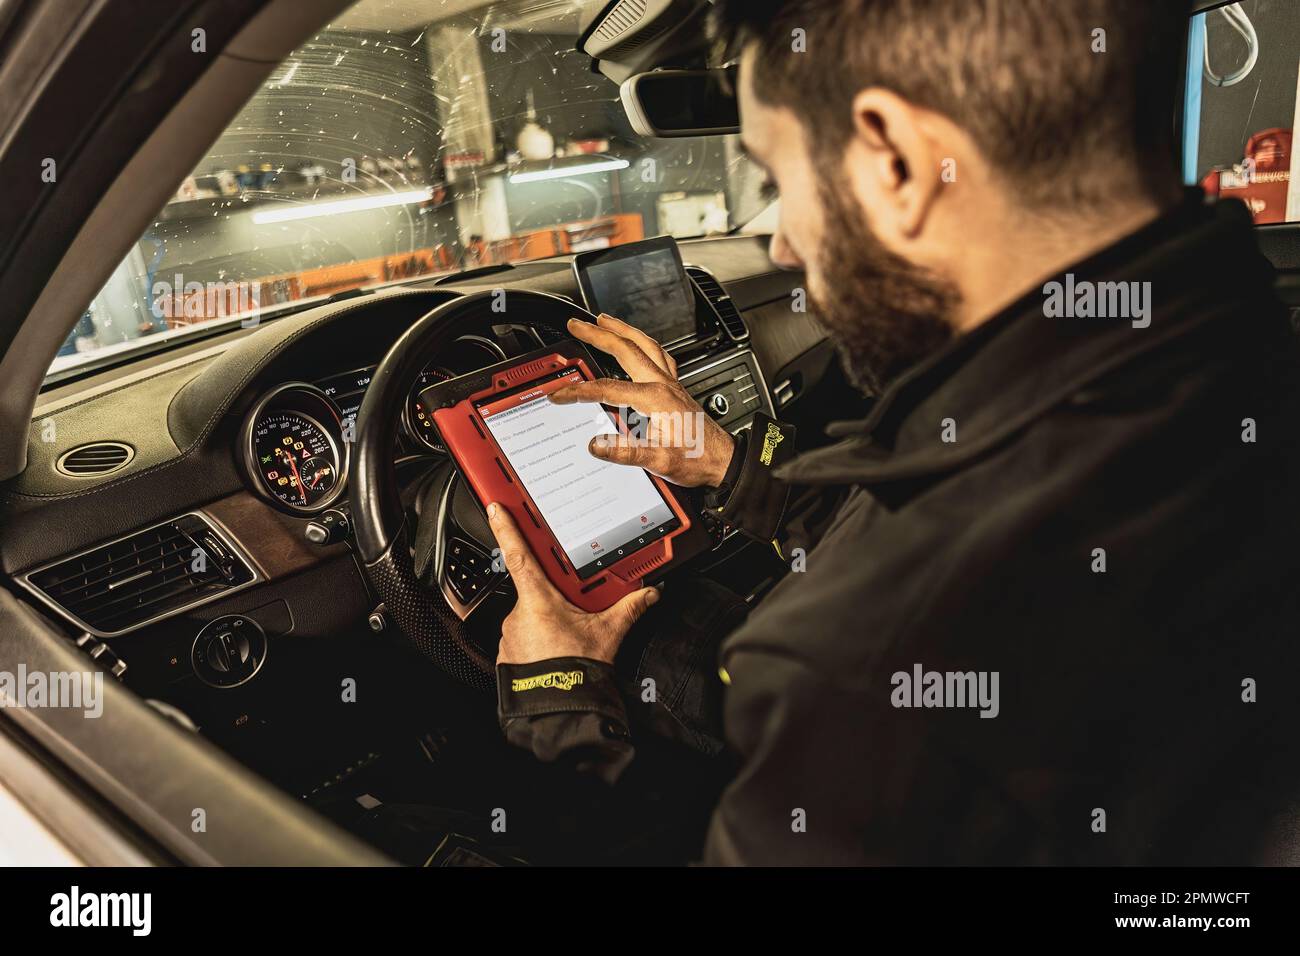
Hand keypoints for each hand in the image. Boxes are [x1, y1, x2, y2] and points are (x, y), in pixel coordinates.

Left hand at [489, 502, 659, 664]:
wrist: (558, 711)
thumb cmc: (574, 672)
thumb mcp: (607, 633)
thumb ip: (628, 608)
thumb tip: (647, 593)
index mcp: (538, 600)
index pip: (519, 553)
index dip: (505, 528)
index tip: (496, 508)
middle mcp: (518, 614)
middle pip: (535, 589)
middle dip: (556, 598)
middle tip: (573, 614)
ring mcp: (510, 635)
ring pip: (530, 616)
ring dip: (548, 621)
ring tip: (570, 638)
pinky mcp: (508, 655)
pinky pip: (524, 638)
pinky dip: (539, 640)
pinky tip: (556, 650)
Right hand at [550, 314, 735, 487]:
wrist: (723, 460)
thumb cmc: (697, 459)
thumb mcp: (659, 462)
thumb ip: (626, 453)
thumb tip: (596, 445)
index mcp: (655, 398)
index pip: (607, 389)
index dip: (579, 391)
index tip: (559, 394)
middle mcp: (664, 384)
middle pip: (626, 348)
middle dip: (598, 333)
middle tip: (576, 324)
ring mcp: (671, 383)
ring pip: (645, 344)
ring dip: (622, 329)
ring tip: (603, 319)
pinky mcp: (676, 388)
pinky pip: (658, 354)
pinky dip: (643, 342)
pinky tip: (638, 343)